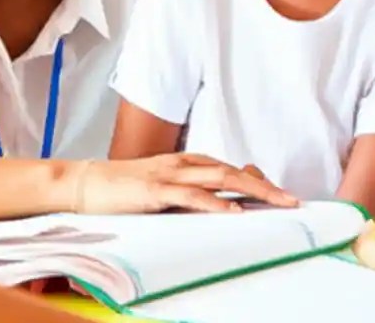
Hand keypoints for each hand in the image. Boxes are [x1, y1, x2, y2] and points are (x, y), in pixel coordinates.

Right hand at [70, 154, 297, 214]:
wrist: (81, 183)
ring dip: (253, 191)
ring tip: (278, 203)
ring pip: (220, 179)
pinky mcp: (154, 191)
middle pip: (233, 172)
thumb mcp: (158, 187)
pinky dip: (215, 204)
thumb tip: (216, 205)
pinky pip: (191, 196)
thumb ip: (185, 192)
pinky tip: (234, 212)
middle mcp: (181, 164)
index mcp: (183, 162)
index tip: (281, 195)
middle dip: (266, 186)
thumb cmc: (119, 188)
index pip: (229, 168)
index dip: (257, 180)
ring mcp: (168, 175)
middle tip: (293, 200)